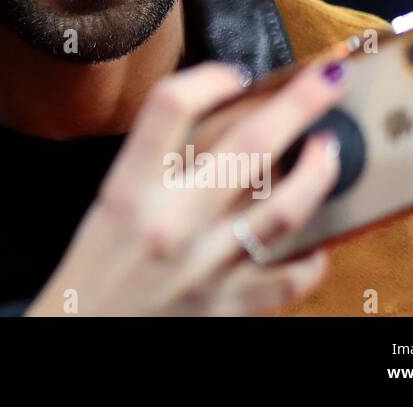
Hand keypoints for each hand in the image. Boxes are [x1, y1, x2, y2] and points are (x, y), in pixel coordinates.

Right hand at [27, 60, 346, 315]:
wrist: (83, 340)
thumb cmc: (94, 268)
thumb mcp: (109, 204)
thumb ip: (156, 165)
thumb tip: (224, 121)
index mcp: (128, 189)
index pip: (172, 107)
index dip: (211, 77)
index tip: (236, 73)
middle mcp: (169, 222)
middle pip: (248, 144)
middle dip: (299, 102)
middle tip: (328, 77)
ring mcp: (204, 266)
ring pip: (283, 208)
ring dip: (318, 171)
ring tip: (329, 146)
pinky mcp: (228, 306)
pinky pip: (288, 278)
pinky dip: (313, 255)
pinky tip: (321, 235)